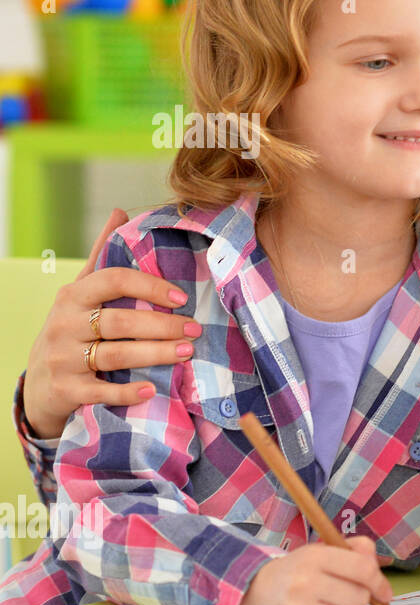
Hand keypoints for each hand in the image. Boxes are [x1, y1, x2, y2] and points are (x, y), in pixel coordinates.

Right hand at [21, 209, 199, 438]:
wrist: (39, 384)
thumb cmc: (71, 330)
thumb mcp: (80, 293)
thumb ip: (102, 256)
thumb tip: (119, 211)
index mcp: (72, 297)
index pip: (113, 280)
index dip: (149, 286)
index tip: (182, 297)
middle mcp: (64, 325)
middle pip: (120, 322)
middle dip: (162, 326)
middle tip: (195, 329)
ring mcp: (63, 359)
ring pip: (116, 356)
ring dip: (156, 355)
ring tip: (187, 352)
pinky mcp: (67, 390)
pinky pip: (101, 392)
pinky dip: (128, 392)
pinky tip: (153, 389)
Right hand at [234, 536, 392, 604]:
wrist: (257, 592)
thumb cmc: (299, 570)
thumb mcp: (323, 551)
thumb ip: (356, 550)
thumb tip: (378, 565)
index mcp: (315, 557)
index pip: (362, 569)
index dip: (379, 582)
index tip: (385, 592)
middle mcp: (305, 582)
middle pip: (359, 597)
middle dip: (360, 598)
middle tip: (344, 595)